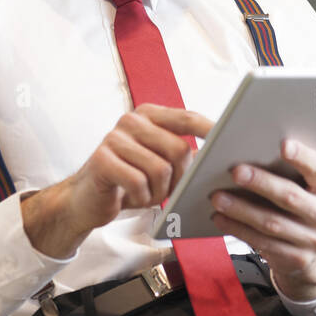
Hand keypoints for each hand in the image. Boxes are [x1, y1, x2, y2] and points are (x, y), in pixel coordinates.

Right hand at [20, 105, 212, 258]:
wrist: (86, 200)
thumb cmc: (129, 181)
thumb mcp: (158, 163)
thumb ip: (183, 153)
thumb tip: (219, 154)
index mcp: (149, 115)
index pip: (187, 117)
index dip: (210, 129)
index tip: (230, 139)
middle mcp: (132, 120)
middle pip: (178, 149)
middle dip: (180, 177)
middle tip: (170, 190)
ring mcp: (114, 138)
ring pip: (160, 169)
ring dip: (159, 192)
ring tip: (148, 195)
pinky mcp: (102, 159)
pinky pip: (138, 183)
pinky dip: (142, 198)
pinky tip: (133, 198)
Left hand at [208, 138, 315, 301]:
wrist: (313, 245)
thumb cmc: (302, 199)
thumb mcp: (308, 183)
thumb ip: (292, 166)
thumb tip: (255, 144)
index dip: (303, 158)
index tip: (283, 144)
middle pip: (291, 197)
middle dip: (261, 183)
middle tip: (235, 171)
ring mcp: (314, 241)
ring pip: (272, 223)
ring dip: (241, 209)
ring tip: (218, 197)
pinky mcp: (297, 259)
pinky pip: (263, 243)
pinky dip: (238, 229)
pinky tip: (221, 218)